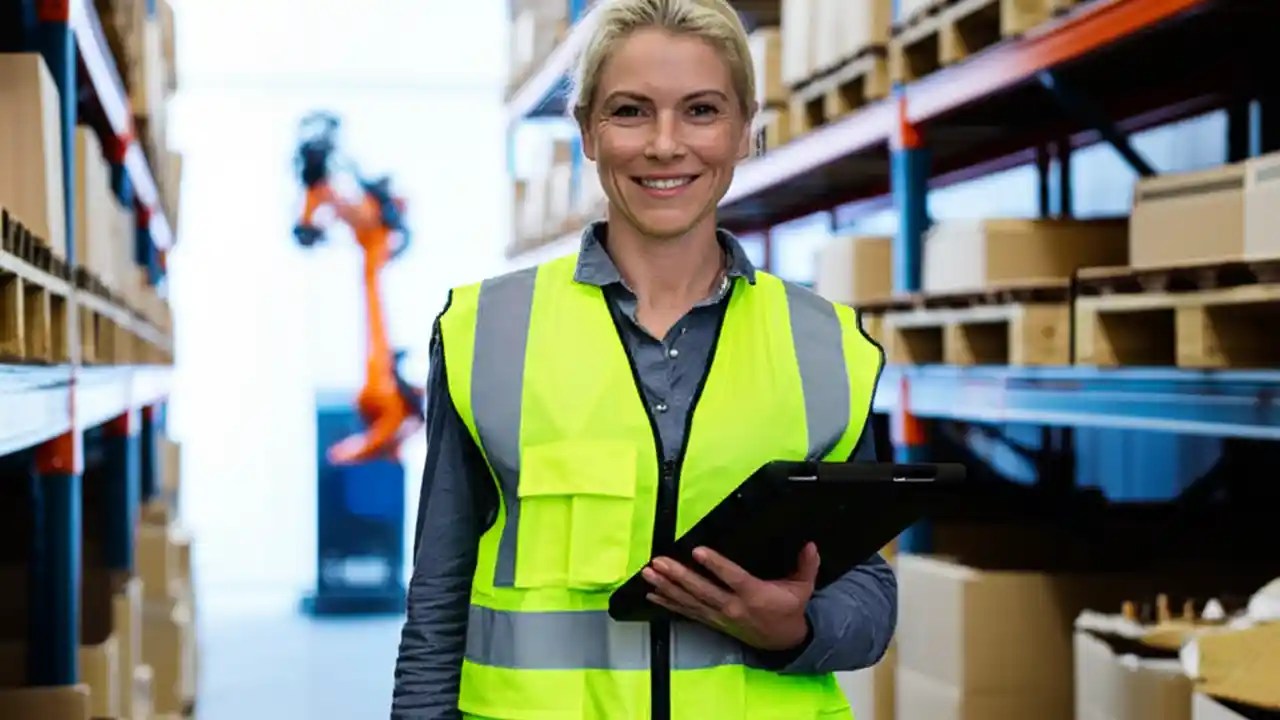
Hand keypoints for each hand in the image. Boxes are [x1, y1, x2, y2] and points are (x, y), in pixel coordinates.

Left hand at [642, 543, 819, 650]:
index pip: (732, 578)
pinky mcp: (713, 622)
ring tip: (650, 574)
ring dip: (668, 587)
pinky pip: (687, 612)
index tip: (698, 551)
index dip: (715, 565)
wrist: (784, 642)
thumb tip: (810, 545)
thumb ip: (806, 565)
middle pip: (702, 590)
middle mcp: (733, 607)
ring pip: (690, 601)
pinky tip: (653, 593)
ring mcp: (720, 616)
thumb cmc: (789, 611)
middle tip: (660, 562)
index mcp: (754, 595)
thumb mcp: (802, 588)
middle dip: (679, 575)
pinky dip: (669, 602)